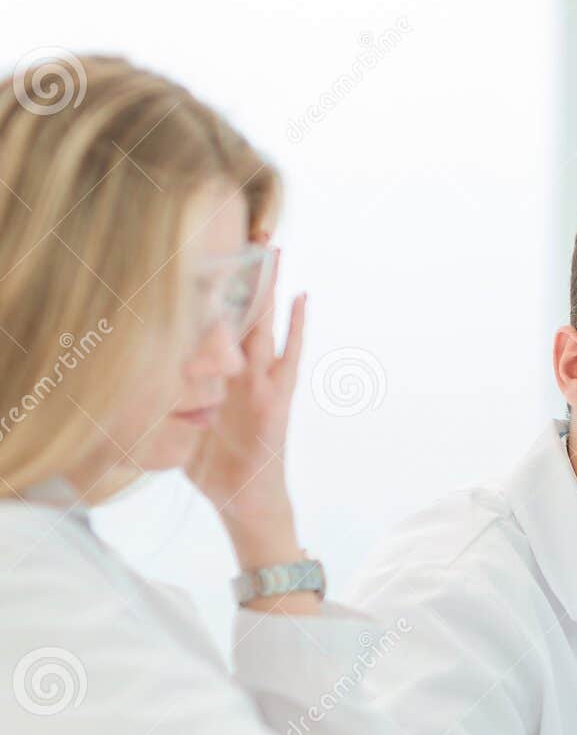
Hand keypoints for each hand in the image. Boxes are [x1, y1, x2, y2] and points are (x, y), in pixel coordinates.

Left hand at [186, 245, 307, 563]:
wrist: (244, 503)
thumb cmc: (213, 468)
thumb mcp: (173, 425)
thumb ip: (156, 399)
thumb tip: (115, 380)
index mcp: (216, 377)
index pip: (209, 324)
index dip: (206, 290)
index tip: (200, 249)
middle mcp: (241, 373)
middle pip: (240, 314)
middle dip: (242, 275)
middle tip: (243, 232)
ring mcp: (261, 383)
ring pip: (263, 325)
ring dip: (268, 288)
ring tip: (273, 251)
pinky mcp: (276, 400)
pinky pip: (289, 358)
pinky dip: (297, 328)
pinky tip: (301, 299)